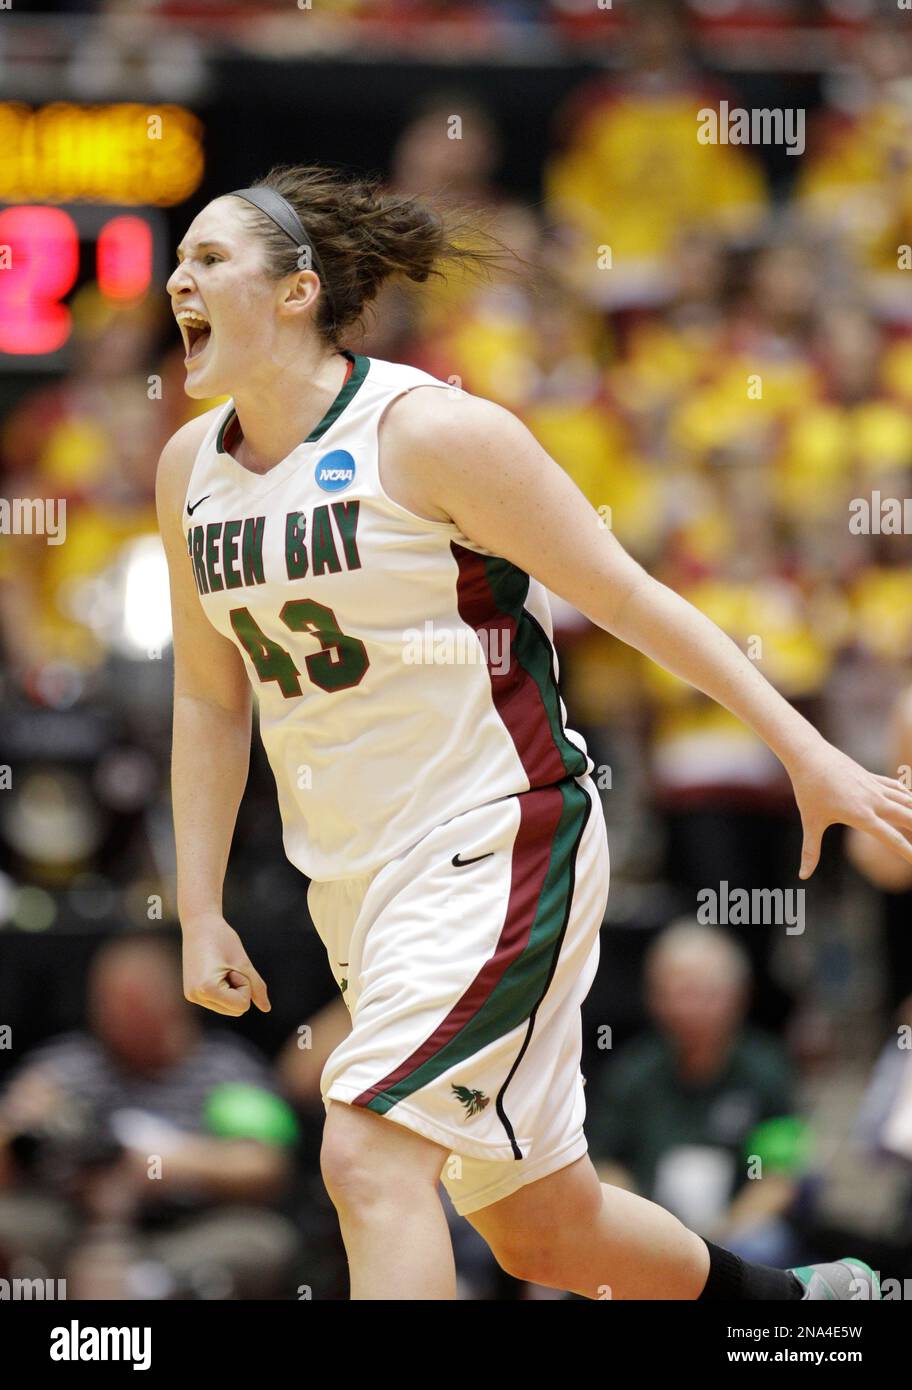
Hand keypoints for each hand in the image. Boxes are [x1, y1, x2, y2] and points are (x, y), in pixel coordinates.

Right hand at [180, 913, 270, 1016]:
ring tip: (221, 968)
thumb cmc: (223, 939)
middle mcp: (195, 997)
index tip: (233, 966)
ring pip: (228, 1008)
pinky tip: (215, 971)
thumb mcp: (244, 963)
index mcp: (206, 990)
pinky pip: (219, 1001)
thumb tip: (266, 1008)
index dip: (245, 984)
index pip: (242, 1006)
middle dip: (239, 989)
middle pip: (235, 1010)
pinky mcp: (192, 993)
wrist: (200, 924)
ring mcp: (192, 996)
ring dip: (231, 989)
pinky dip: (224, 989)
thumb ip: (256, 987)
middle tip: (227, 966)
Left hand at [788, 741, 911, 879]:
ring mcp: (874, 787)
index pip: (891, 838)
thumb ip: (810, 851)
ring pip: (905, 800)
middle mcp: (873, 801)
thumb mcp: (810, 822)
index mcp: (861, 815)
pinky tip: (910, 798)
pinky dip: (906, 794)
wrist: (809, 755)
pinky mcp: (870, 776)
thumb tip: (803, 876)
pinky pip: (895, 787)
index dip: (907, 851)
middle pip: (907, 817)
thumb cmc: (808, 789)